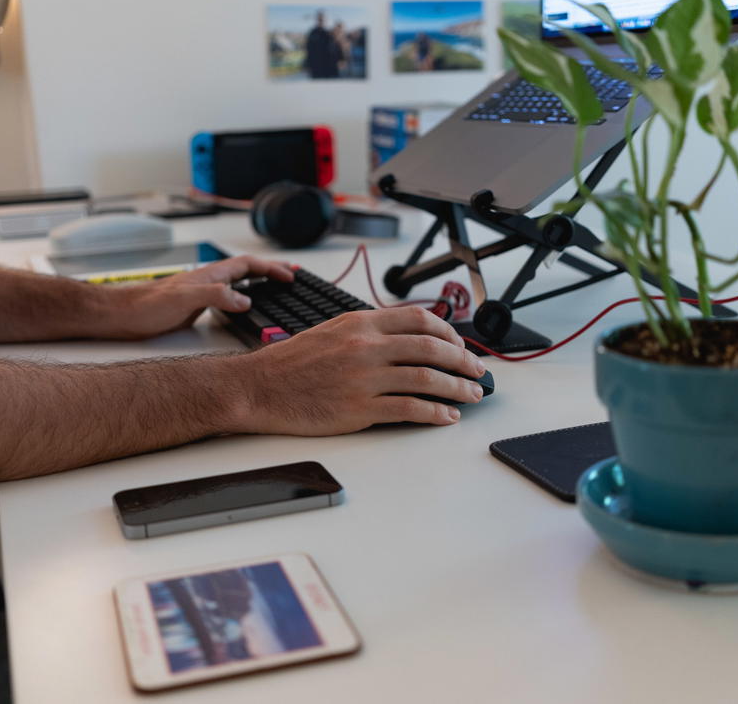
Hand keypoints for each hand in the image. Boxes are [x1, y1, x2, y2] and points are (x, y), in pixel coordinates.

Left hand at [99, 256, 293, 339]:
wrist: (123, 315)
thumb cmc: (147, 305)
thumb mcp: (184, 299)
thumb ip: (216, 295)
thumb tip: (244, 298)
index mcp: (209, 275)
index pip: (248, 265)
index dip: (271, 269)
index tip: (290, 277)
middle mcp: (208, 281)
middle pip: (247, 269)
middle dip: (270, 270)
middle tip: (291, 275)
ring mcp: (203, 292)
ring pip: (239, 282)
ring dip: (259, 281)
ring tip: (276, 284)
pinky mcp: (196, 306)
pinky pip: (229, 297)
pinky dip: (244, 296)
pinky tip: (245, 304)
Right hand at [230, 306, 488, 435]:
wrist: (259, 387)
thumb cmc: (292, 362)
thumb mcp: (332, 330)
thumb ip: (368, 331)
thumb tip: (405, 338)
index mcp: (361, 322)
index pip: (420, 320)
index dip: (448, 333)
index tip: (459, 345)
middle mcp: (367, 346)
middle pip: (431, 348)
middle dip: (463, 361)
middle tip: (478, 371)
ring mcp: (365, 377)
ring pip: (427, 379)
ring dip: (458, 387)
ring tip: (472, 394)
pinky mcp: (360, 408)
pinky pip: (409, 409)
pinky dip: (435, 413)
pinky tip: (447, 416)